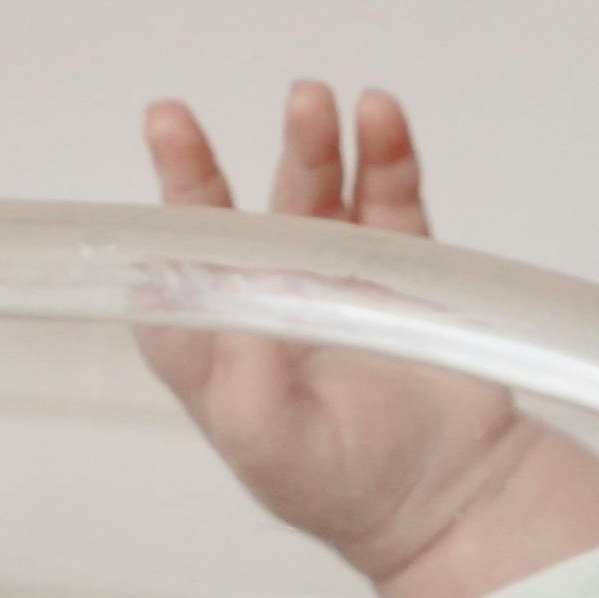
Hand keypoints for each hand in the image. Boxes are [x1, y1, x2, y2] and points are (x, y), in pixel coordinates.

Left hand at [136, 83, 598, 597]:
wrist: (456, 497)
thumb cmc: (352, 490)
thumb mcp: (278, 448)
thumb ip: (248, 384)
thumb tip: (236, 303)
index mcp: (219, 354)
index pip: (174, 275)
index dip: (158, 220)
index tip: (142, 176)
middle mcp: (267, 308)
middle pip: (232, 221)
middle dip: (205, 167)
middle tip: (179, 119)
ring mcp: (334, 279)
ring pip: (311, 196)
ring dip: (309, 146)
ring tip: (312, 100)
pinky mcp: (401, 267)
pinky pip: (389, 199)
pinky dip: (386, 156)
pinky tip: (380, 118)